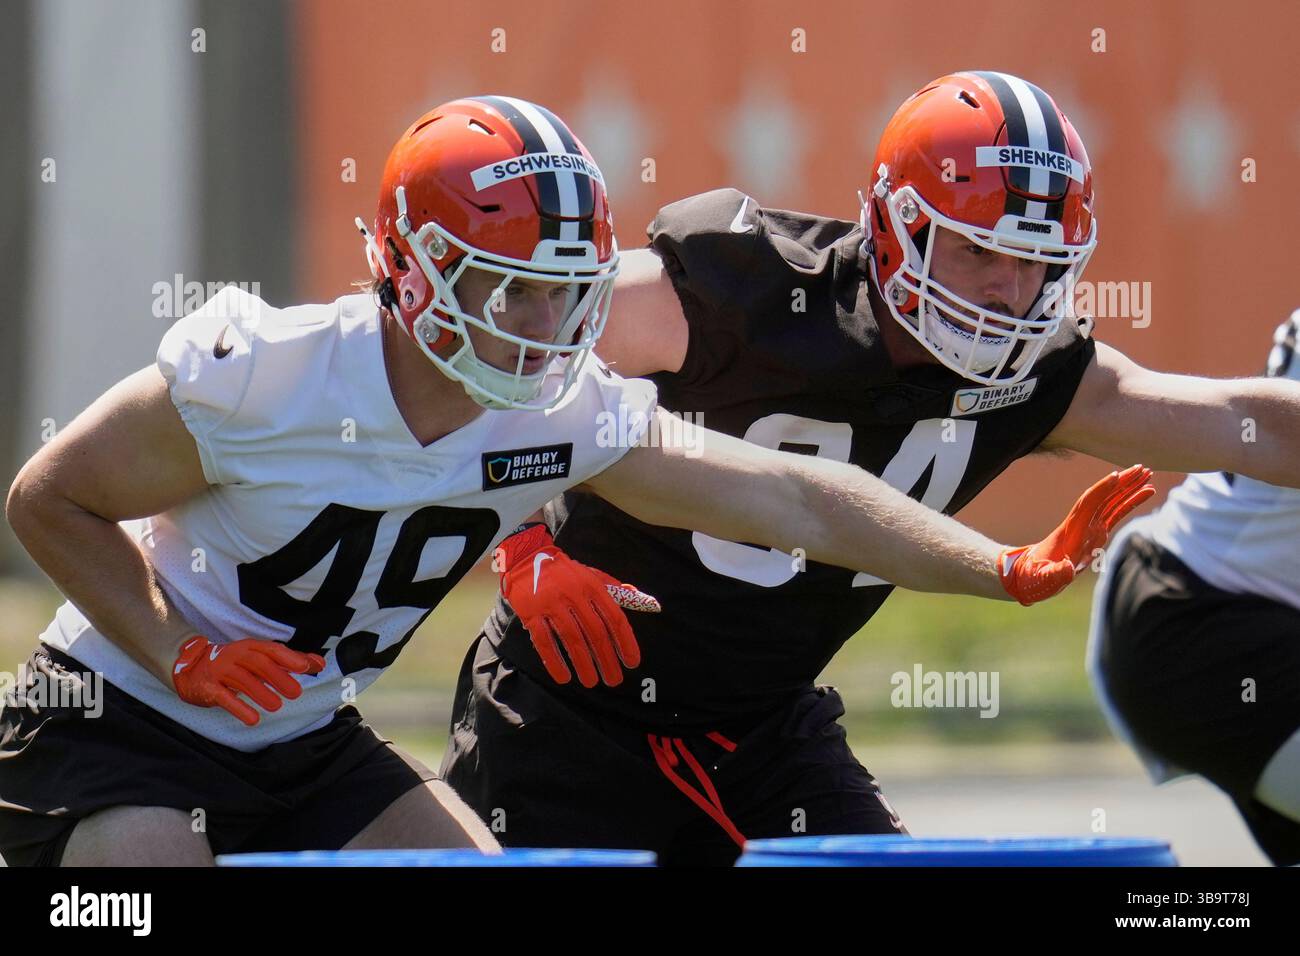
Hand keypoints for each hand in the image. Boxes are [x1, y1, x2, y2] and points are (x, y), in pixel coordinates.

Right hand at [172, 635, 325, 725]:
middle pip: (258, 663)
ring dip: (261, 693)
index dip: (288, 657)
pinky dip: (238, 708)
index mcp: (249, 647)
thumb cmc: (233, 664)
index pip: (271, 649)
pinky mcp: (208, 687)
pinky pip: (223, 697)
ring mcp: (220, 670)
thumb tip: (318, 663)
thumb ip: (287, 661)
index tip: (305, 666)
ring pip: (242, 680)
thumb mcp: (258, 658)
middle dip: (278, 677)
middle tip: (296, 693)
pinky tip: (253, 719)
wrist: (188, 667)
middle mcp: (234, 655)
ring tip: (277, 706)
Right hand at [496, 523, 660, 687]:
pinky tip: (564, 677)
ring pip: (571, 639)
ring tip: (591, 682)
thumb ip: (616, 588)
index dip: (625, 642)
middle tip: (614, 680)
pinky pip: (544, 641)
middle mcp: (574, 594)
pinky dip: (554, 662)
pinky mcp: (530, 612)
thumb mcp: (591, 574)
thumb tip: (644, 599)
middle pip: (595, 632)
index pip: (615, 617)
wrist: (526, 557)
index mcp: (592, 586)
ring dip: (583, 664)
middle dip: (606, 659)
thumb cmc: (564, 572)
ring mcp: (551, 603)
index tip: (632, 663)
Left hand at [999, 464, 1155, 605]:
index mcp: (1070, 529)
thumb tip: (1067, 569)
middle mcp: (1082, 523)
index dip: (1101, 489)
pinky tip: (1147, 492)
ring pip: (1112, 501)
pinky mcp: (1096, 533)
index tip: (1116, 476)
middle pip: (1104, 496)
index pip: (1088, 503)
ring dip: (1129, 487)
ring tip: (1148, 474)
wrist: (1030, 575)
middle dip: (1122, 482)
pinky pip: (1116, 514)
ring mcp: (1090, 527)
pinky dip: (1131, 503)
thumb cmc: (1035, 577)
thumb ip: (1055, 574)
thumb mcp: (1043, 578)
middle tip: (1142, 468)